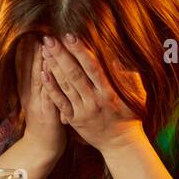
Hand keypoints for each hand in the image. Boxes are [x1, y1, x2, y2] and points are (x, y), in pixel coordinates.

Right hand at [16, 35, 65, 159]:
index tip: (29, 32)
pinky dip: (46, 82)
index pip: (25, 66)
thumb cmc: (45, 121)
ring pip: (37, 79)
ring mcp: (38, 103)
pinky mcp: (47, 113)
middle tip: (34, 30)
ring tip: (41, 43)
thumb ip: (39, 81)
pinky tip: (46, 70)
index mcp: (29, 90)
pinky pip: (47, 95)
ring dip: (38, 61)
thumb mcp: (38, 99)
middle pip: (29, 69)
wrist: (43, 146)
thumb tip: (41, 62)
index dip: (26, 50)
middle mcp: (31, 94)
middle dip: (31, 49)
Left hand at [41, 33, 146, 153]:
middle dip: (60, 55)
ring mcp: (82, 110)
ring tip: (44, 51)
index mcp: (109, 91)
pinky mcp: (74, 120)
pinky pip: (60, 103)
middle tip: (48, 39)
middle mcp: (94, 100)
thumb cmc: (130, 114)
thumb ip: (126, 75)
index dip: (80, 51)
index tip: (69, 36)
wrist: (121, 143)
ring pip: (65, 86)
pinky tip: (43, 75)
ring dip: (53, 67)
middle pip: (74, 74)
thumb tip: (114, 58)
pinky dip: (51, 89)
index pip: (92, 67)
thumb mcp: (136, 93)